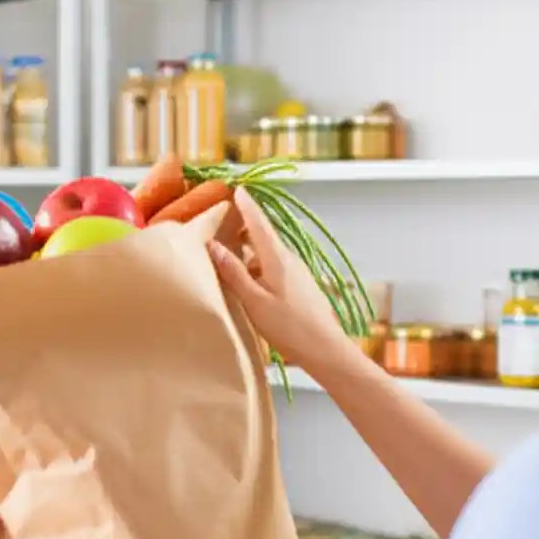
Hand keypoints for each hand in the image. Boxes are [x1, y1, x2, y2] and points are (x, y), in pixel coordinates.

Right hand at [207, 186, 357, 372]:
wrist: (326, 350)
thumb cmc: (289, 327)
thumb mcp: (254, 301)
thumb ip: (234, 273)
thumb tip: (213, 245)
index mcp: (277, 258)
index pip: (259, 223)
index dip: (247, 205)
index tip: (237, 189)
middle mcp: (290, 260)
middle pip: (265, 235)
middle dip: (246, 226)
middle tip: (225, 221)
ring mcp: (298, 273)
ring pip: (269, 253)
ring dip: (251, 249)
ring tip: (231, 254)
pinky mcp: (301, 286)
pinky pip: (275, 266)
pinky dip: (259, 264)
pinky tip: (250, 280)